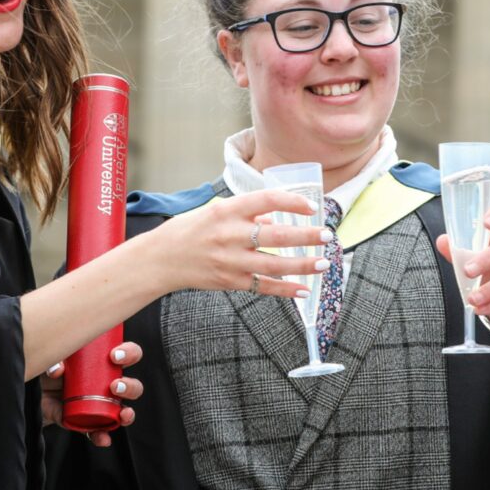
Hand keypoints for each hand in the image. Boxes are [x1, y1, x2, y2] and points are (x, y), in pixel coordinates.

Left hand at [39, 342, 141, 446]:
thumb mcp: (50, 359)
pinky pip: (100, 432)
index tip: (114, 355)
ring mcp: (100, 406)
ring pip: (124, 410)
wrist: (32, 394)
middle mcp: (107, 385)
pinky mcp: (87, 423)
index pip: (127, 354)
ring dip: (127, 413)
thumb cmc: (47, 370)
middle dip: (130, 386)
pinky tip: (103, 438)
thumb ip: (54, 360)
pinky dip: (103, 436)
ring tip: (121, 413)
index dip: (129, 353)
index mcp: (104, 363)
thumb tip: (58, 370)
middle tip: (115, 386)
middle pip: (132, 385)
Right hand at [155, 190, 331, 299]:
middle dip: (307, 236)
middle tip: (328, 235)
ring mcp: (230, 260)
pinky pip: (263, 286)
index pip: (267, 200)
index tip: (312, 207)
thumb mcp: (216, 211)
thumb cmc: (190, 230)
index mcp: (227, 210)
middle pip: (277, 236)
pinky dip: (285, 289)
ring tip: (323, 263)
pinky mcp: (230, 281)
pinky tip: (304, 289)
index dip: (293, 202)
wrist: (161, 259)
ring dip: (303, 265)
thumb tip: (276, 219)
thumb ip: (248, 214)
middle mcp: (230, 235)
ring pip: (275, 265)